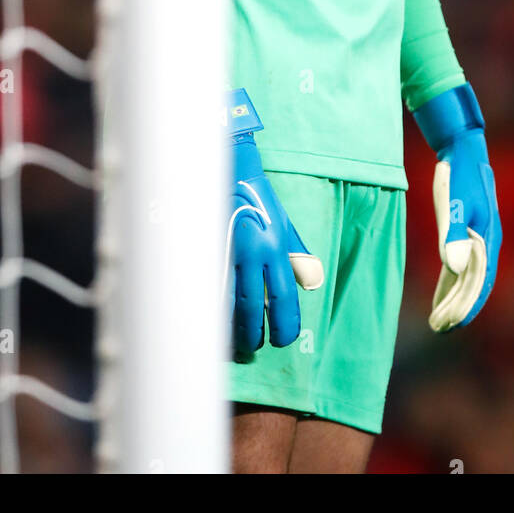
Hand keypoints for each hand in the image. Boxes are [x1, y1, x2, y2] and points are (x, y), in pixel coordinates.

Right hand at [225, 90, 323, 359]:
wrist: (229, 165)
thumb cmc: (259, 196)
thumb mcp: (284, 222)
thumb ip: (297, 253)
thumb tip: (309, 282)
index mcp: (275, 245)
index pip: (283, 295)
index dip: (284, 323)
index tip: (282, 339)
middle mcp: (251, 250)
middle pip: (252, 304)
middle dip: (253, 333)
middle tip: (254, 347)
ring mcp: (224, 249)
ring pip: (225, 300)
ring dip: (229, 327)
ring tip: (232, 344)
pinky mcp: (204, 246)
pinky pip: (206, 285)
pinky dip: (209, 306)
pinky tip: (210, 320)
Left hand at [413, 85, 501, 329]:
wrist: (464, 151)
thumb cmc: (458, 176)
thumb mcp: (453, 202)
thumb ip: (452, 233)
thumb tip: (453, 267)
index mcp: (487, 239)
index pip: (479, 281)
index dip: (467, 305)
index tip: (453, 325)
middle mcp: (487, 243)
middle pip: (475, 284)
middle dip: (459, 308)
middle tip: (440, 328)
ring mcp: (478, 240)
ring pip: (468, 278)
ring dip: (455, 300)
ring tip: (439, 322)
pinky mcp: (467, 234)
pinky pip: (461, 266)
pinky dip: (451, 284)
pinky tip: (440, 299)